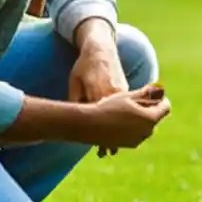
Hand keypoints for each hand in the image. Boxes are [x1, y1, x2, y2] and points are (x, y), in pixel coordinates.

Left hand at [69, 29, 129, 156]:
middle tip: (107, 153)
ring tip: (115, 147)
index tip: (98, 146)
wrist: (101, 49)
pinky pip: (127, 108)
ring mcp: (122, 91)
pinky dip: (123, 119)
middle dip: (110, 136)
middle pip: (112, 119)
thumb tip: (77, 116)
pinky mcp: (127, 89)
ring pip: (122, 115)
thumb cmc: (84, 66)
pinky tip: (121, 131)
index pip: (98, 116)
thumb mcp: (74, 81)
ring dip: (119, 130)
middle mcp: (112, 92)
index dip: (98, 133)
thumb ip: (75, 98)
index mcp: (98, 90)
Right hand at [83, 85, 170, 150]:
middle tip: (136, 101)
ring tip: (125, 110)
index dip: (160, 99)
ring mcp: (138, 140)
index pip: (165, 107)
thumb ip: (146, 93)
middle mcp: (147, 132)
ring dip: (140, 119)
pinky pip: (135, 134)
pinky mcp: (128, 145)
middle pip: (155, 118)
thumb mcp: (128, 96)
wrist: (90, 124)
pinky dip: (132, 127)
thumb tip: (160, 89)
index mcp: (150, 118)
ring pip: (145, 126)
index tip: (152, 94)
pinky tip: (118, 121)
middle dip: (149, 109)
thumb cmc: (109, 106)